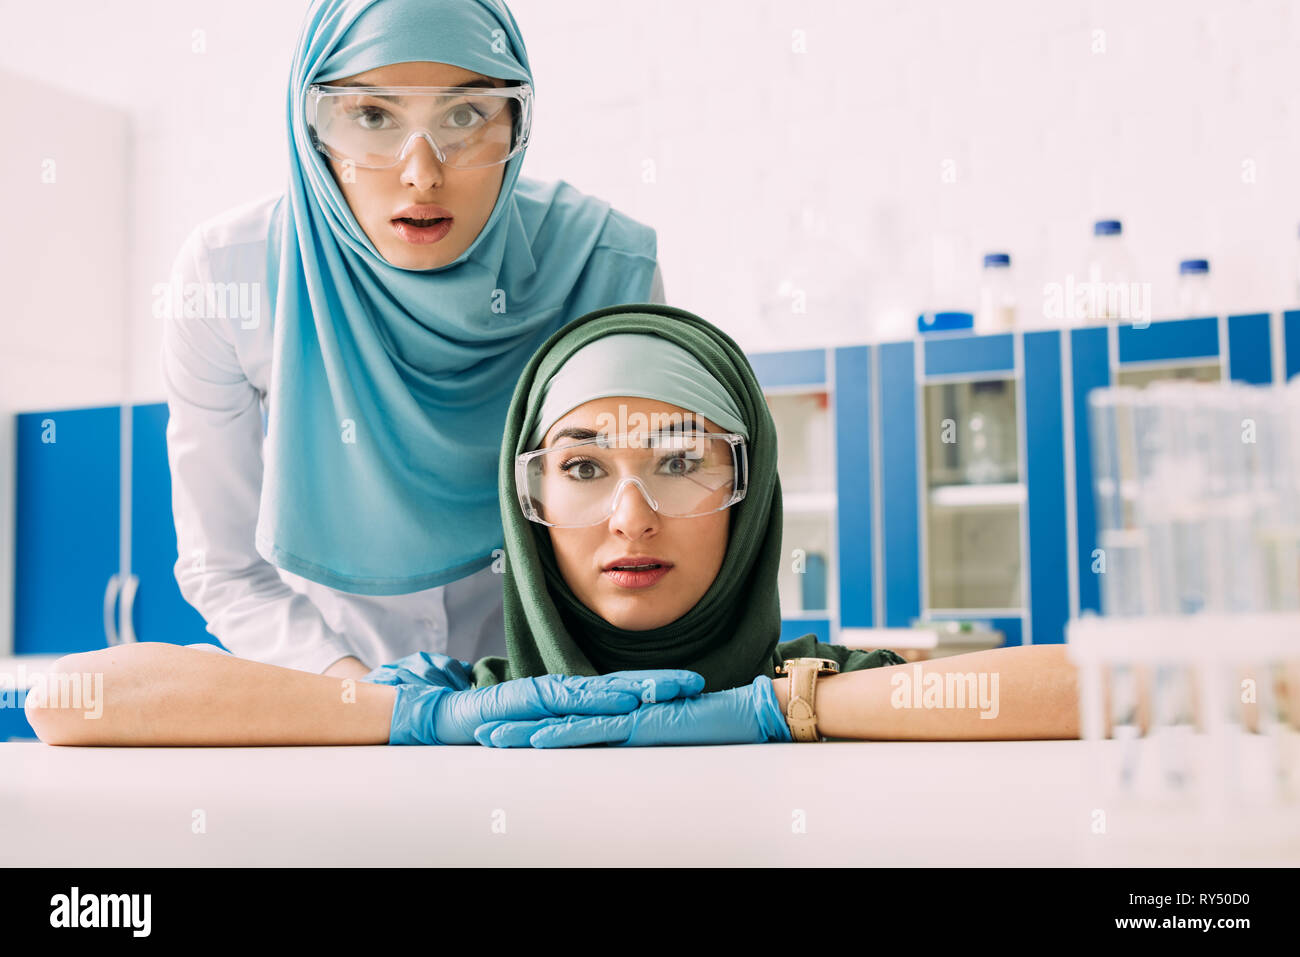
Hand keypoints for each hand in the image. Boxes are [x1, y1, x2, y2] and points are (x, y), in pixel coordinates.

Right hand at [361, 653, 705, 744]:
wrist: (440, 716)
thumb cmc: (490, 723)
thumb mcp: (540, 730)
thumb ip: (569, 728)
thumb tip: (603, 737)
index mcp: (570, 699)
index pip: (621, 690)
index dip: (655, 687)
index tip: (690, 688)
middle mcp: (563, 694)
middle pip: (620, 687)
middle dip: (659, 685)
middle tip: (696, 685)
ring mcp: (545, 697)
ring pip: (601, 692)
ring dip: (636, 689)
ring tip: (668, 691)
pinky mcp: (526, 704)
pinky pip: (566, 703)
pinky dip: (596, 701)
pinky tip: (620, 702)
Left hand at [473, 675, 793, 747]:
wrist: (755, 711)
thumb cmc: (722, 727)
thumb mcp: (675, 741)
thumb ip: (651, 743)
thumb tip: (634, 757)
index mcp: (627, 714)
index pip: (574, 718)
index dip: (538, 723)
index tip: (508, 731)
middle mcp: (623, 710)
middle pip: (559, 715)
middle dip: (518, 724)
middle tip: (481, 733)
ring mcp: (630, 714)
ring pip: (566, 721)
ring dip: (525, 730)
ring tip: (491, 738)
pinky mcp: (643, 724)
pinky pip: (596, 730)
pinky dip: (563, 735)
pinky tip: (536, 741)